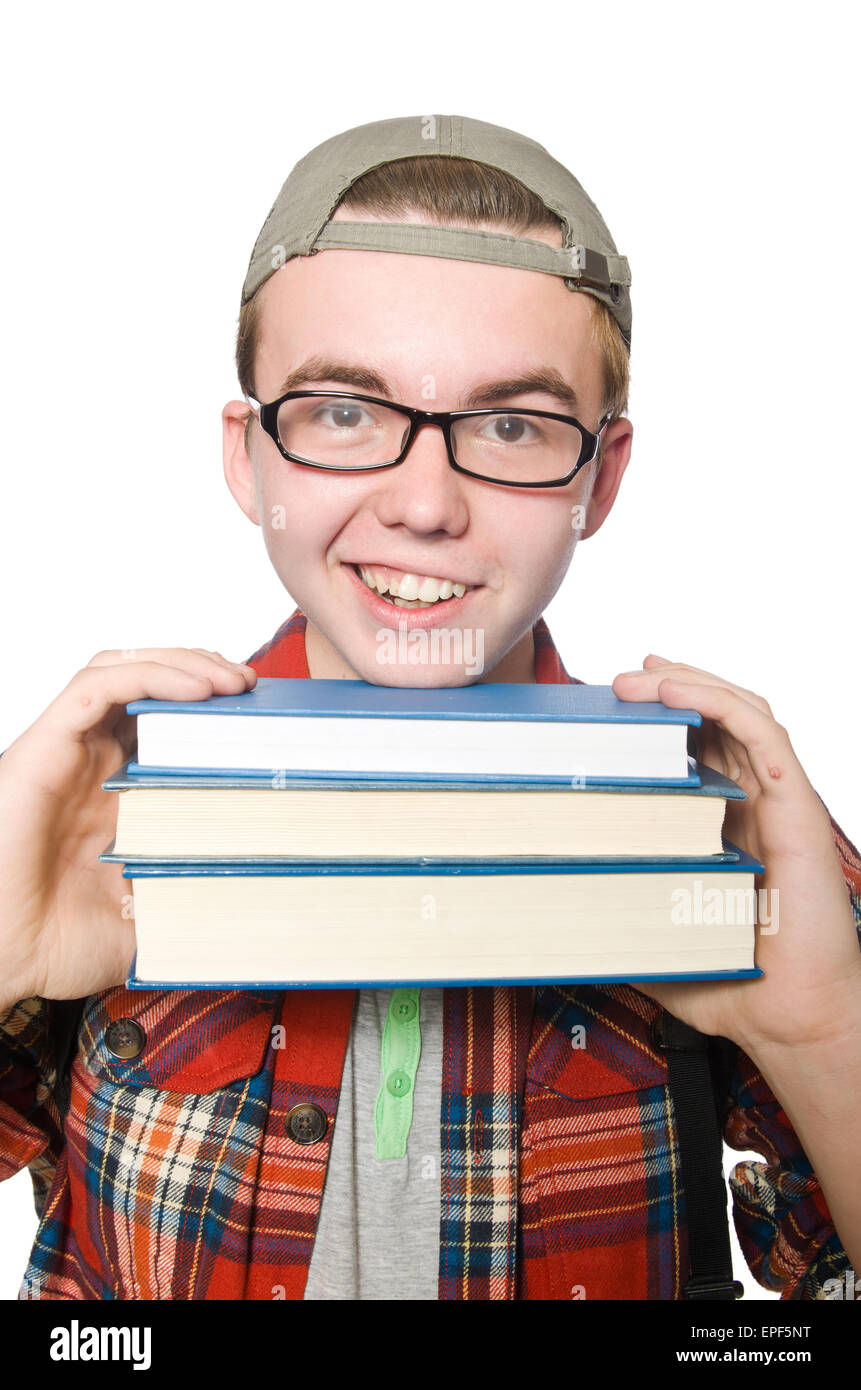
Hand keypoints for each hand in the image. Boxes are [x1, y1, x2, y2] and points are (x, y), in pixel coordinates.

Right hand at [0, 648, 256, 1006]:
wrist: (1, 963)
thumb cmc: (58, 944)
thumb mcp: (151, 915)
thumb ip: (193, 894)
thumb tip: (265, 890)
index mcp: (115, 791)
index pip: (165, 722)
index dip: (212, 708)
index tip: (263, 716)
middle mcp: (90, 762)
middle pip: (147, 684)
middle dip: (205, 672)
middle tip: (254, 687)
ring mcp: (65, 752)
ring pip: (122, 669)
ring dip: (182, 662)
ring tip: (232, 679)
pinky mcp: (40, 747)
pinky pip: (93, 687)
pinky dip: (147, 675)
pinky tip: (195, 688)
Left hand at [612, 655, 860, 1055]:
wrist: (789, 1021)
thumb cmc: (729, 982)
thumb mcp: (651, 939)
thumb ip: (613, 917)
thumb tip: (547, 914)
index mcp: (722, 822)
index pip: (693, 749)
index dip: (659, 717)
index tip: (612, 702)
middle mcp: (752, 803)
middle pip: (714, 719)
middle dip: (667, 688)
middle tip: (617, 682)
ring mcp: (776, 802)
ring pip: (740, 712)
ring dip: (688, 684)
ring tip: (640, 675)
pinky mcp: (797, 809)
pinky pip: (766, 736)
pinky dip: (722, 703)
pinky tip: (679, 693)